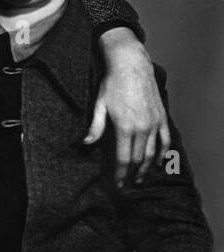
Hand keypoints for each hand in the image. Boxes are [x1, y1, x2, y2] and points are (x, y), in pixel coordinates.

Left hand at [90, 29, 169, 185]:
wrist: (131, 66)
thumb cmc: (112, 84)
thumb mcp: (99, 105)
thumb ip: (95, 127)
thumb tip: (85, 144)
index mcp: (125, 127)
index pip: (123, 158)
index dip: (120, 174)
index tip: (118, 184)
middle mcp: (142, 128)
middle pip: (138, 159)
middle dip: (132, 174)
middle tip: (127, 185)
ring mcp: (155, 123)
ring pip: (153, 154)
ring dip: (147, 168)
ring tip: (141, 179)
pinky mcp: (162, 118)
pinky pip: (166, 141)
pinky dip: (163, 154)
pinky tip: (158, 163)